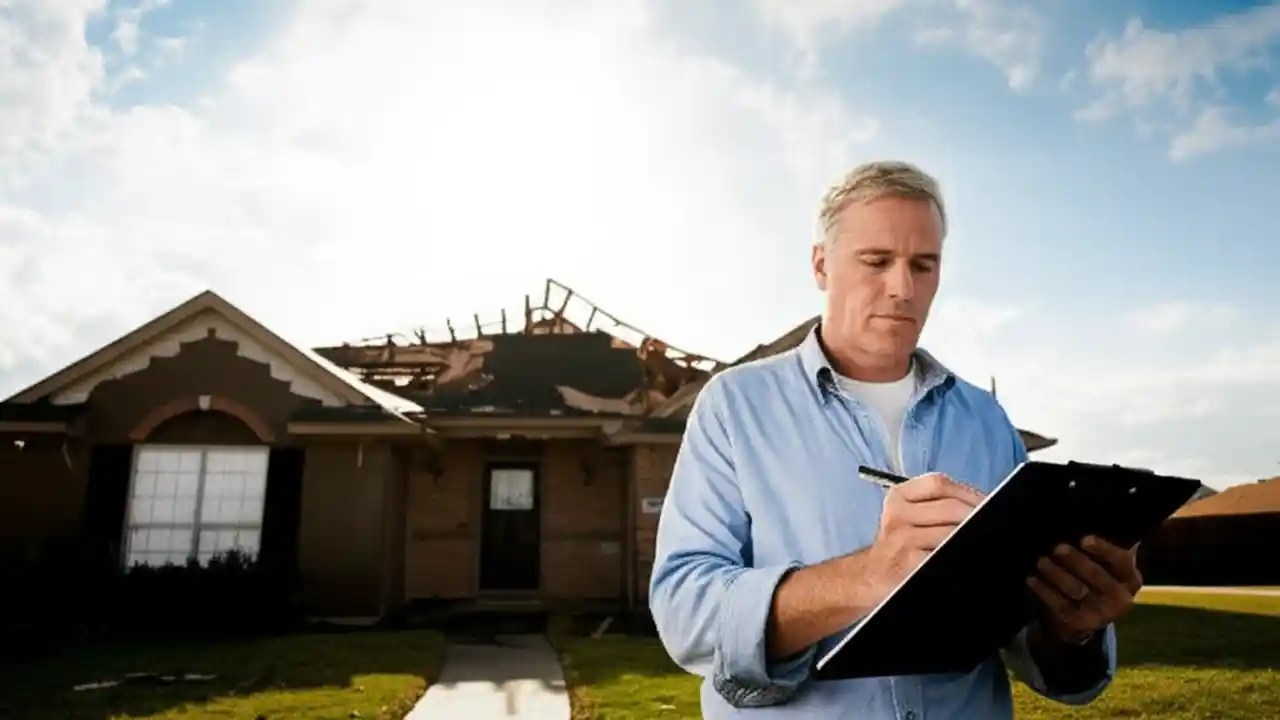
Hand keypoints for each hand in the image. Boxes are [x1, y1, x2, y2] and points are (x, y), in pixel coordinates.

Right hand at [865, 472, 985, 596]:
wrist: (872, 576)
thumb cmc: (900, 544)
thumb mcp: (908, 516)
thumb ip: (938, 504)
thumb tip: (983, 503)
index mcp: (899, 496)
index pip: (938, 484)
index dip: (968, 492)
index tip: (988, 503)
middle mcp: (897, 514)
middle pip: (950, 507)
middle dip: (977, 515)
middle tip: (995, 524)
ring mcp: (903, 540)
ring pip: (952, 532)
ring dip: (973, 536)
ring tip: (982, 540)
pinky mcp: (910, 563)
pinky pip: (947, 553)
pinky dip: (962, 553)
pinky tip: (967, 556)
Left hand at [1026, 535, 1142, 643]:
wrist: (1082, 620)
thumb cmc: (1094, 581)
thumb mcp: (1106, 567)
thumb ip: (1102, 550)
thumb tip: (1083, 521)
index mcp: (1131, 580)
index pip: (1121, 562)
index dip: (1104, 550)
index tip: (1084, 539)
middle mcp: (1120, 600)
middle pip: (1096, 576)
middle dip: (1074, 560)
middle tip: (1057, 548)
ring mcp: (1099, 615)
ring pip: (1076, 590)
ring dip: (1056, 573)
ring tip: (1041, 561)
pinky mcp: (1078, 624)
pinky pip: (1058, 604)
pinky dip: (1043, 590)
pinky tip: (1032, 579)